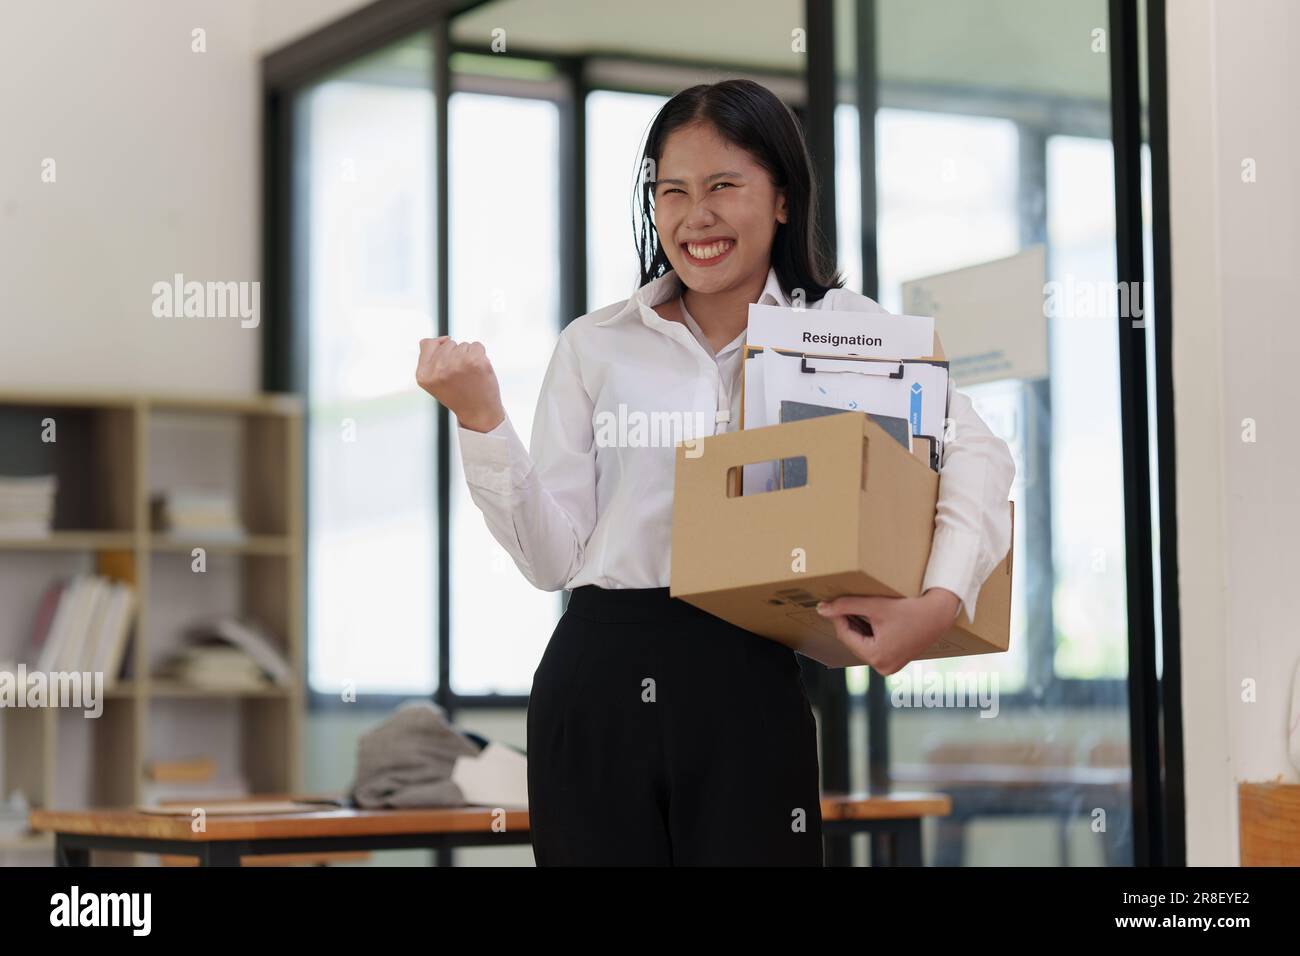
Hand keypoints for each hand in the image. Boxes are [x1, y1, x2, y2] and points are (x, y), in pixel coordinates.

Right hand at [415, 336, 505, 432]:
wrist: (478, 412)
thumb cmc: (457, 393)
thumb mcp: (433, 380)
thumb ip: (429, 358)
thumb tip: (444, 338)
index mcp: (423, 374)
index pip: (427, 343)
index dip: (440, 351)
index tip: (448, 369)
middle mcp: (438, 368)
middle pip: (448, 344)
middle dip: (455, 356)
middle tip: (460, 377)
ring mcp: (457, 363)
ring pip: (463, 345)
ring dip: (468, 357)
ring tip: (470, 376)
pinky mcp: (475, 361)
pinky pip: (477, 345)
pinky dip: (480, 355)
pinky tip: (479, 371)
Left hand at [815, 588, 961, 674]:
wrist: (941, 612)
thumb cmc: (910, 608)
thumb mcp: (875, 605)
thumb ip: (846, 606)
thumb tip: (821, 609)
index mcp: (877, 657)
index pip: (846, 636)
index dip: (838, 617)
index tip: (833, 601)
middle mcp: (883, 667)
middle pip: (855, 641)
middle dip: (850, 622)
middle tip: (844, 603)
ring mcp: (891, 666)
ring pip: (864, 643)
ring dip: (860, 626)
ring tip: (859, 607)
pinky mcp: (897, 660)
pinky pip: (876, 645)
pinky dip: (872, 632)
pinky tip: (873, 616)